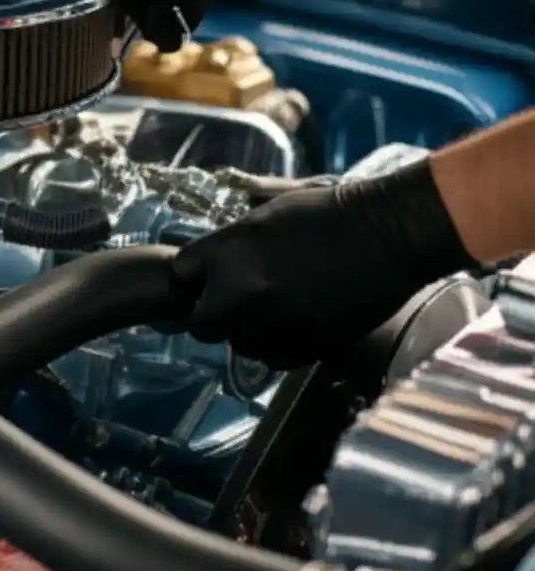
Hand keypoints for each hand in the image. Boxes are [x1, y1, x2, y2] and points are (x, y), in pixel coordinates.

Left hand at [173, 162, 473, 368]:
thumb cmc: (331, 212)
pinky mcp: (301, 346)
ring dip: (250, 332)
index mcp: (227, 250)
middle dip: (214, 316)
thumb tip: (213, 256)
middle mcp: (239, 290)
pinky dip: (279, 346)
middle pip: (201, 323)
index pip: (181, 275)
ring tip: (278, 310)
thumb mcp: (268, 213)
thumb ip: (234, 241)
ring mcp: (270, 322)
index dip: (194, 279)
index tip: (208, 279)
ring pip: (238, 344)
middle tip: (237, 305)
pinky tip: (299, 322)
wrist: (388, 235)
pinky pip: (272, 358)